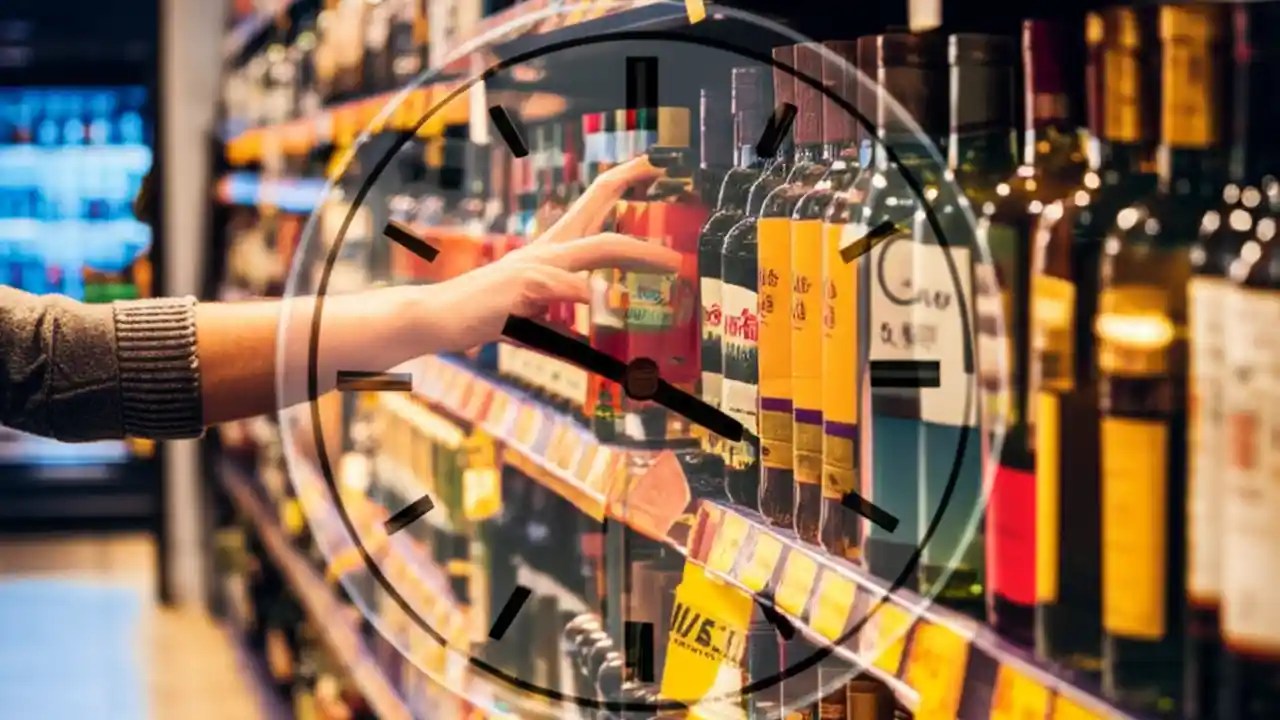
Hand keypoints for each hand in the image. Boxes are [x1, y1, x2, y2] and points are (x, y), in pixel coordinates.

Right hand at [411, 157, 675, 351]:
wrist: (438, 319)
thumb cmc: (486, 317)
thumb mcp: (534, 325)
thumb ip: (563, 329)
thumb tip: (588, 345)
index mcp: (552, 252)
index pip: (592, 205)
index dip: (621, 181)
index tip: (651, 165)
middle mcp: (548, 250)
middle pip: (596, 203)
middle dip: (629, 180)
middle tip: (662, 164)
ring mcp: (537, 265)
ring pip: (598, 248)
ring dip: (639, 254)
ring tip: (673, 263)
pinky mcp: (524, 286)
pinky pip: (565, 287)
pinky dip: (586, 294)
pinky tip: (600, 304)